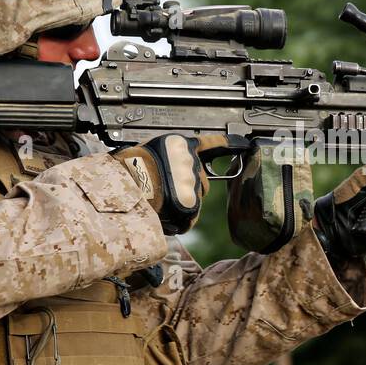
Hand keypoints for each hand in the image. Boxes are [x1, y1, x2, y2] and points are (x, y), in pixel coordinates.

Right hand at [114, 133, 249, 234]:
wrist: (122, 186)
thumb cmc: (127, 170)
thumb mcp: (150, 152)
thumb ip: (169, 159)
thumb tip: (169, 172)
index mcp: (181, 145)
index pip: (212, 144)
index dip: (229, 144)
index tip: (243, 144)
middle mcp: (192, 162)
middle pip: (202, 181)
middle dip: (188, 189)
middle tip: (165, 192)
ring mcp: (194, 184)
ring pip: (195, 200)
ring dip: (182, 204)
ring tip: (159, 202)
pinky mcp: (192, 204)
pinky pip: (189, 217)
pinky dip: (178, 221)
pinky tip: (164, 215)